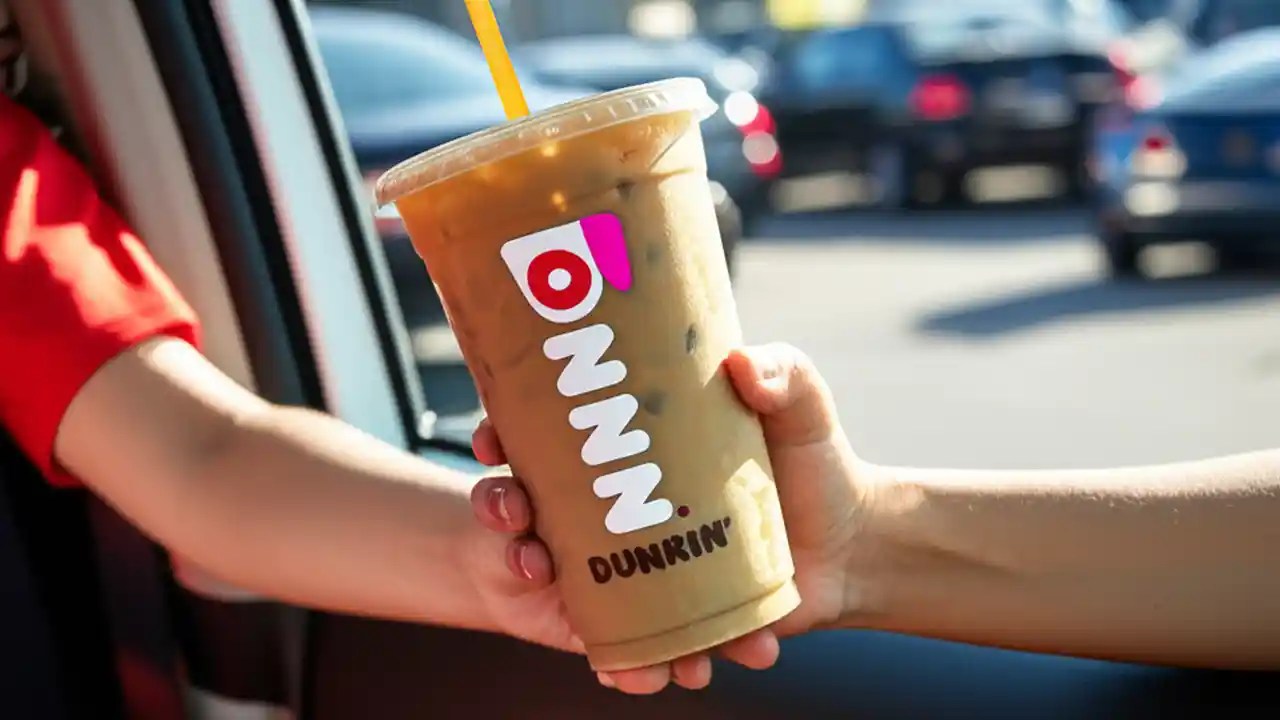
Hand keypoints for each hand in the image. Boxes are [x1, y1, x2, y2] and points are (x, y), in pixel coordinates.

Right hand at [469, 343, 871, 692]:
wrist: (850, 546)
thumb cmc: (813, 462)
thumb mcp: (801, 406)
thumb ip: (782, 374)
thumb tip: (741, 366)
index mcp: (628, 442)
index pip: (542, 430)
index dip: (500, 434)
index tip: (491, 440)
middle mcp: (614, 498)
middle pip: (528, 500)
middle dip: (505, 516)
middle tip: (524, 536)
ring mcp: (629, 557)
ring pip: (558, 572)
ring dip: (546, 586)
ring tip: (567, 605)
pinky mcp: (655, 609)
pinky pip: (615, 637)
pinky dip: (619, 661)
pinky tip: (632, 674)